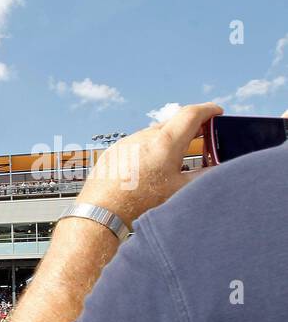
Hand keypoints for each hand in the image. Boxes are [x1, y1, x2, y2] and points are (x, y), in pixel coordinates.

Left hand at [77, 102, 222, 225]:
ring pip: (153, 133)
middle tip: (202, 132)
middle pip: (173, 122)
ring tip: (176, 153)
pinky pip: (136, 144)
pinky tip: (150, 165)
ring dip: (168, 138)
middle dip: (190, 125)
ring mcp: (127, 142)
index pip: (192, 114)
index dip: (208, 110)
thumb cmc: (140, 202)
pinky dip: (149, 148)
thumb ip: (204, 176)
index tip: (216, 111)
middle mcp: (145, 137)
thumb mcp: (180, 189)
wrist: (102, 211)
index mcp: (166, 142)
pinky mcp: (114, 151)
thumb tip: (219, 170)